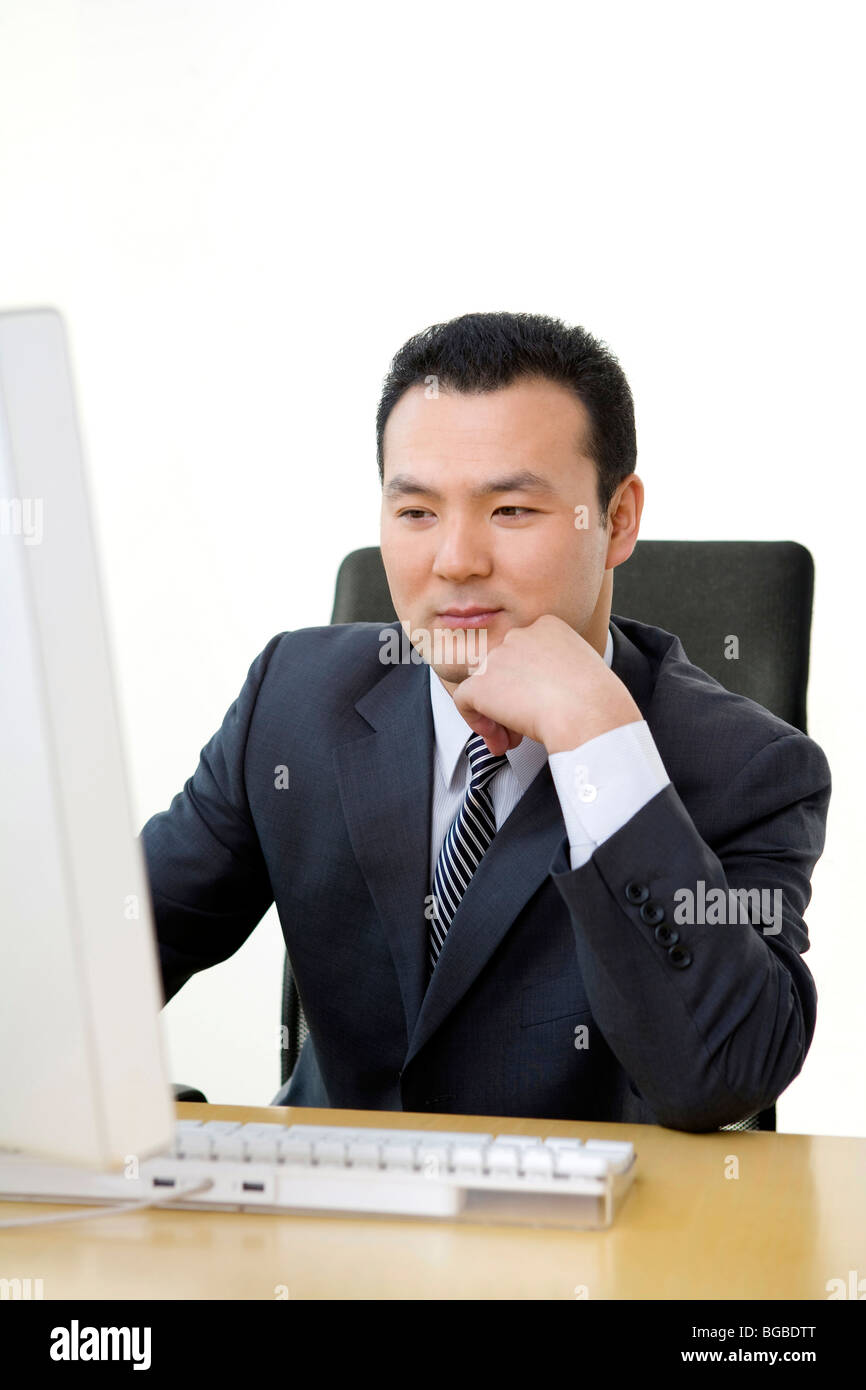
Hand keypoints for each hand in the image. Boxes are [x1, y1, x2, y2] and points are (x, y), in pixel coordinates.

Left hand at [452, 614, 641, 754]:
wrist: (589, 714)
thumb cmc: (598, 701)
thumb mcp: (584, 670)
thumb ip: (558, 670)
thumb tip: (539, 692)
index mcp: (548, 626)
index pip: (523, 653)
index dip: (527, 682)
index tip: (541, 703)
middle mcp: (519, 635)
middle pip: (503, 669)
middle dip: (511, 699)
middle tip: (525, 725)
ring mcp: (497, 657)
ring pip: (484, 686)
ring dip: (496, 715)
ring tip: (513, 740)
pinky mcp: (480, 682)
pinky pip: (463, 701)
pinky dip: (475, 722)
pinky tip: (497, 739)